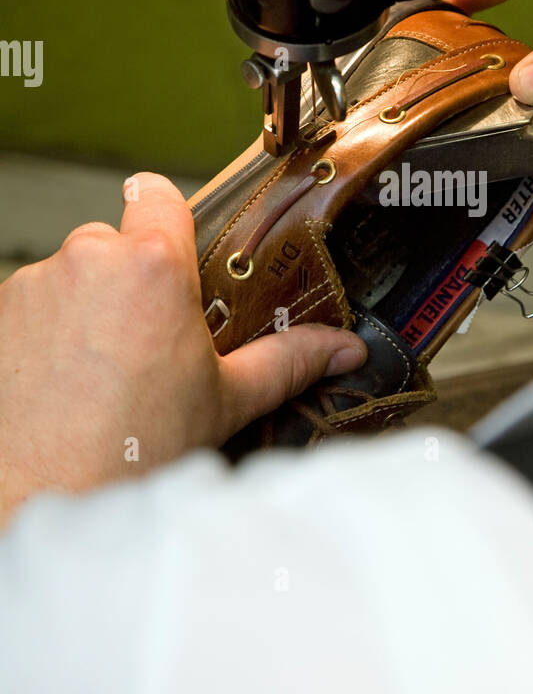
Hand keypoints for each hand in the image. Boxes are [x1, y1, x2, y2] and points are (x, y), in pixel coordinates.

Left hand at [0, 174, 365, 524]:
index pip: (156, 194)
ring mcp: (34, 286)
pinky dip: (45, 334)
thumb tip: (341, 349)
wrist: (42, 499)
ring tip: (101, 373)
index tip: (173, 246)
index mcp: (153, 268)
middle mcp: (88, 261)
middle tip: (148, 342)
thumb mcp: (225, 401)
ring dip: (85, 308)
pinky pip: (30, 308)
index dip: (165, 215)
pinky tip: (63, 383)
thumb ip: (287, 362)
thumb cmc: (129, 455)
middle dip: (129, 282)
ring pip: (69, 277)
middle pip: (114, 244)